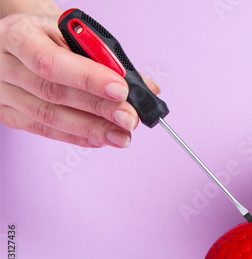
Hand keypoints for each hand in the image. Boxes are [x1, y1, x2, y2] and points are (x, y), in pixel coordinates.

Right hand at [0, 14, 159, 147]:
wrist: (26, 39)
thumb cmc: (52, 34)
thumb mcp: (74, 34)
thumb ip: (107, 58)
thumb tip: (146, 87)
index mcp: (17, 35)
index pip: (49, 61)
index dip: (87, 78)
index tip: (120, 90)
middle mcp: (2, 64)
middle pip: (52, 92)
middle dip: (97, 109)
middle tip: (129, 119)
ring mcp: (1, 92)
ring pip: (47, 116)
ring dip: (91, 129)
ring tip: (121, 135)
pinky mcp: (7, 113)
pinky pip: (42, 129)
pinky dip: (76, 136)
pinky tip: (100, 139)